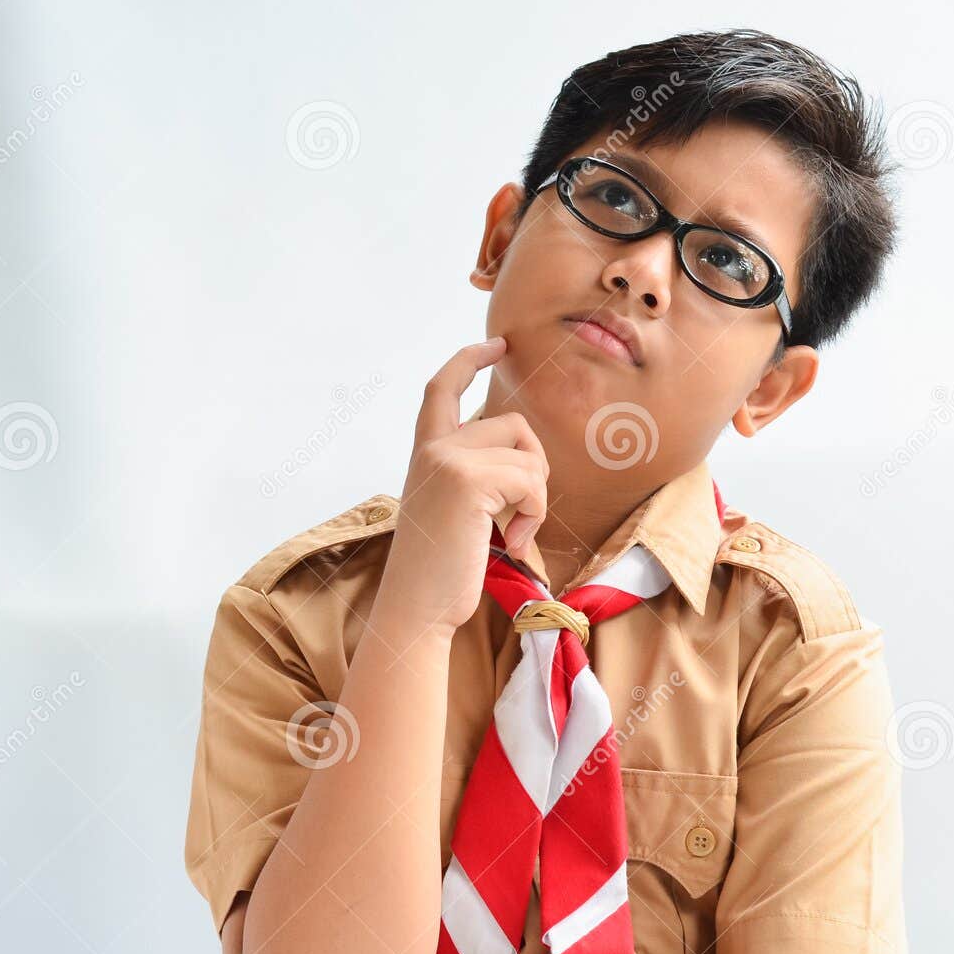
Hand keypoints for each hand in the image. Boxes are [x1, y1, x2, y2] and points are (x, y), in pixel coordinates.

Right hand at [375, 337, 549, 634]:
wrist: (417, 609)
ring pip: (528, 452)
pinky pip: (531, 481)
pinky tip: (513, 544)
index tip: (498, 343)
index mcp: (425, 453)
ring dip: (536, 497)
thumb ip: (474, 474)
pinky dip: (534, 515)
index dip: (470, 359)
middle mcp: (433, 447)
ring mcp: (448, 460)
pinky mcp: (469, 480)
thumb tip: (522, 453)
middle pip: (513, 424)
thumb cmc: (440, 572)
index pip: (443, 387)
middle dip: (535, 467)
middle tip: (521, 515)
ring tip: (513, 534)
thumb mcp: (453, 509)